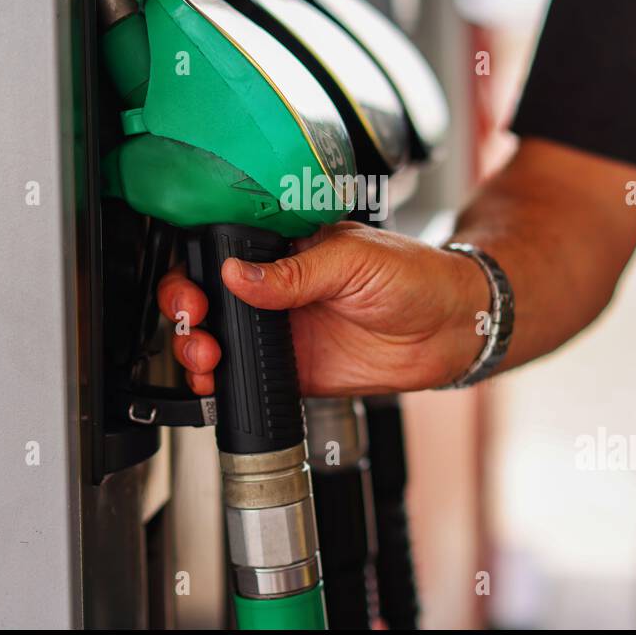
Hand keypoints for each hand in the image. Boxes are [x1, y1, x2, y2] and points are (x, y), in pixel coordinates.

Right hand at [156, 221, 490, 396]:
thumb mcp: (354, 259)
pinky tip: (216, 382)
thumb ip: (295, 272)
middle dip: (184, 310)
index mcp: (286, 249)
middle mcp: (277, 289)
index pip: (223, 251)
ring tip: (207, 355)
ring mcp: (282, 331)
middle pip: (208, 297)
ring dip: (196, 348)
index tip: (194, 287)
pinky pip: (245, 379)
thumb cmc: (416, 276)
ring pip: (218, 339)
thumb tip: (237, 275)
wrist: (451, 329)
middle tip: (194, 320)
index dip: (197, 268)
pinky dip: (221, 385)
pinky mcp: (293, 371)